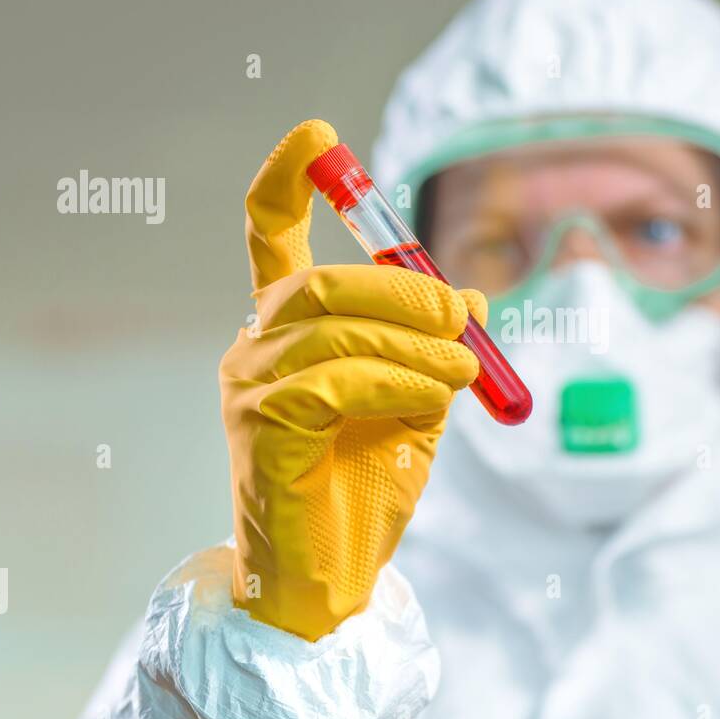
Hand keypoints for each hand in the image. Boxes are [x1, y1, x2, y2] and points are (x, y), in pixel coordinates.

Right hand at [220, 119, 485, 640]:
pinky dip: (403, 380)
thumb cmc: (363, 493)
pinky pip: (340, 379)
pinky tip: (438, 397)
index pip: (268, 238)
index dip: (288, 181)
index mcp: (284, 335)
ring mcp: (249, 388)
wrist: (330, 582)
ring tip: (463, 371)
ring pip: (338, 327)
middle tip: (459, 316)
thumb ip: (431, 350)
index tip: (318, 136)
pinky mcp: (263, 427)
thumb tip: (470, 297)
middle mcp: (253, 350)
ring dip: (418, 344)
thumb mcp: (415, 405)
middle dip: (402, 289)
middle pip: (322, 281)